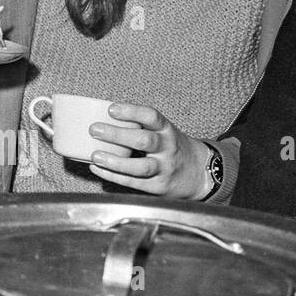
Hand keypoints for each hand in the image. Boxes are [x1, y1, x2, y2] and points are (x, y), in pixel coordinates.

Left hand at [86, 102, 210, 198]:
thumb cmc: (170, 147)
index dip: (132, 112)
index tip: (112, 109)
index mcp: (167, 130)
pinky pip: (134, 182)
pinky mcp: (158, 186)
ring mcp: (164, 169)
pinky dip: (113, 176)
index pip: (152, 117)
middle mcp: (167, 148)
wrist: (200, 173)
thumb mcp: (163, 132)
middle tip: (95, 129)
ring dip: (116, 162)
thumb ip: (139, 126)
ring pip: (142, 167)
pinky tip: (97, 169)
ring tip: (96, 156)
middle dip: (118, 135)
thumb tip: (101, 118)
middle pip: (145, 141)